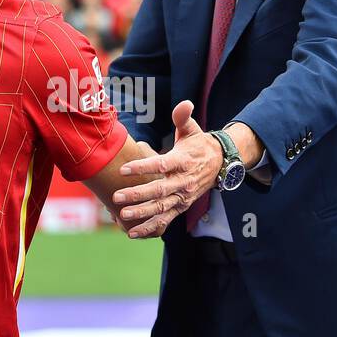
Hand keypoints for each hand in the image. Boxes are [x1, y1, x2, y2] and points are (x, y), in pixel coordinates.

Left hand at [112, 100, 222, 237]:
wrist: (220, 164)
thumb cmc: (199, 145)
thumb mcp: (192, 129)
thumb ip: (183, 117)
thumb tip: (185, 103)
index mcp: (183, 161)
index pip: (161, 165)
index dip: (142, 167)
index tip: (124, 169)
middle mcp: (183, 182)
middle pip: (159, 190)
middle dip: (137, 195)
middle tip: (117, 198)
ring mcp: (183, 197)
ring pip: (161, 208)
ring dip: (141, 214)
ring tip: (121, 216)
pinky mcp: (181, 207)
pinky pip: (165, 220)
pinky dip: (149, 228)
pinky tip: (131, 233)